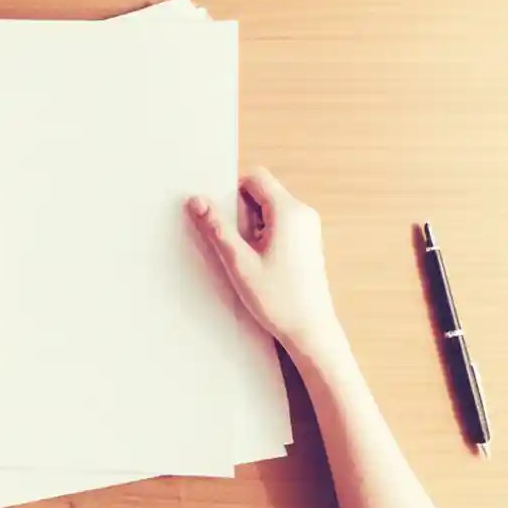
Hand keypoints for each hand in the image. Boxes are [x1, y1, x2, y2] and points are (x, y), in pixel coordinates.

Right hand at [187, 167, 340, 353]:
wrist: (310, 330)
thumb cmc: (278, 299)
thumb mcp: (239, 263)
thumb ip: (217, 228)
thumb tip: (196, 200)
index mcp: (288, 211)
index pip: (255, 177)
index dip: (234, 193)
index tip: (227, 222)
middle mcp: (303, 213)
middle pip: (263, 191)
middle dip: (244, 212)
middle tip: (239, 245)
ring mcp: (309, 227)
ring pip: (271, 208)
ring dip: (254, 226)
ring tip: (253, 258)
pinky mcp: (309, 240)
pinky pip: (282, 222)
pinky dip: (267, 235)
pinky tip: (264, 263)